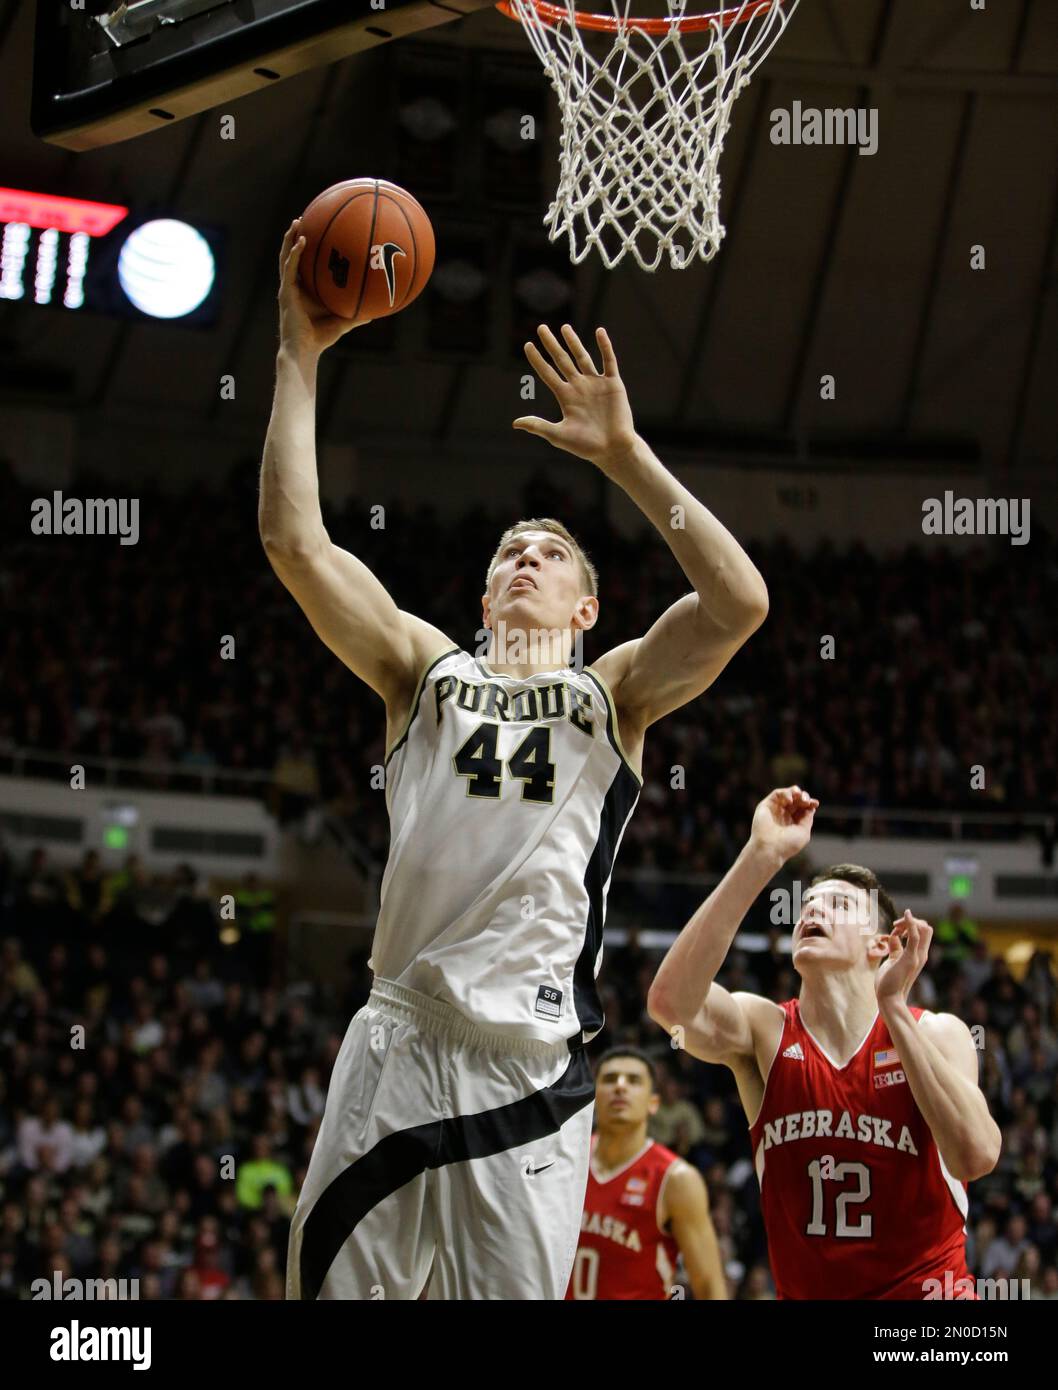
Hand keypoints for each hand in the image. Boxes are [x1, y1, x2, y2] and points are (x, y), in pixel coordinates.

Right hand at [277, 219, 370, 358]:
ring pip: (286, 257)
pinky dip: (294, 253)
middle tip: (303, 219)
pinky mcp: (285, 292)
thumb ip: (356, 315)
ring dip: (290, 238)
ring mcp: (287, 288)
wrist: (304, 350)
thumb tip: (375, 313)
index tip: (315, 232)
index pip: (304, 265)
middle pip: (292, 255)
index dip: (306, 249)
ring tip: (297, 221)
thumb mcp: (343, 322)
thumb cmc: (321, 339)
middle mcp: (293, 286)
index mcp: (304, 291)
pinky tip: (301, 241)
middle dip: (295, 236)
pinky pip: (289, 268)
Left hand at [512, 324, 637, 471]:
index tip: (527, 345)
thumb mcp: (559, 436)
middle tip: (541, 328)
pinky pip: (608, 361)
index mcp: (566, 397)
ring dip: (574, 342)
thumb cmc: (586, 446)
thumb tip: (516, 423)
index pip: (547, 373)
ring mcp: (596, 384)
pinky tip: (599, 331)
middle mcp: (579, 387)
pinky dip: (605, 346)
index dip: (537, 360)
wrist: (613, 450)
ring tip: (564, 327)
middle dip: (551, 344)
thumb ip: (539, 426)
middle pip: (562, 361)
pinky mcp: (613, 384)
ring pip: (583, 357)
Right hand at [749, 786, 818, 862]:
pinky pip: (777, 794)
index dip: (810, 803)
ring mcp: (775, 810)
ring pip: (787, 794)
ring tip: (799, 796)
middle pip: (796, 799)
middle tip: (806, 800)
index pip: (803, 808)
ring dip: (795, 792)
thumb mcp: (803, 831)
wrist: (770, 848)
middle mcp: (784, 815)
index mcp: (794, 823)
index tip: (815, 803)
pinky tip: (790, 800)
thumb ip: (807, 818)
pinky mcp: (766, 805)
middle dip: (803, 797)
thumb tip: (810, 807)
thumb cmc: (787, 844)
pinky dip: (785, 793)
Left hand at [874, 910, 932, 1007]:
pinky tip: (906, 914)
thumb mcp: (893, 960)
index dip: (910, 925)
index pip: (924, 932)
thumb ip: (895, 949)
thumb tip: (893, 937)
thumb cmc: (889, 982)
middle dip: (911, 921)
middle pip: (926, 928)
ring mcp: (917, 956)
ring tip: (896, 926)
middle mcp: (921, 954)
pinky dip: (911, 923)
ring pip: (924, 929)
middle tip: (896, 926)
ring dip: (909, 922)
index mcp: (918, 955)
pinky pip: (915, 936)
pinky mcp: (910, 958)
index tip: (895, 930)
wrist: (889, 998)